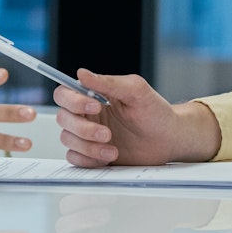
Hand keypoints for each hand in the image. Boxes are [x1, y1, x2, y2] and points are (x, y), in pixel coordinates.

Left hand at [50, 193, 218, 232]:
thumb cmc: (152, 230)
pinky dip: (91, 194)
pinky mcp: (94, 184)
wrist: (168, 200)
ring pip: (65, 208)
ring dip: (85, 208)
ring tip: (110, 207)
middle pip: (60, 228)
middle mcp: (85, 225)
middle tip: (106, 219)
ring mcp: (87, 203)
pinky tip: (111, 196)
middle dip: (80, 225)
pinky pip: (76, 189)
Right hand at [53, 70, 208, 166]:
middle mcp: (87, 115)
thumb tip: (82, 73)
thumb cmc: (155, 112)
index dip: (73, 101)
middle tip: (107, 133)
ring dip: (88, 146)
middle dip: (83, 129)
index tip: (96, 106)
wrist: (168, 140)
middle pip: (63, 118)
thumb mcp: (136, 91)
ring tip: (113, 149)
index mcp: (93, 96)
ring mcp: (88, 136)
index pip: (64, 94)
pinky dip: (88, 159)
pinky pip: (74, 158)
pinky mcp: (92, 154)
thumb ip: (108, 82)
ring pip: (67, 140)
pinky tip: (107, 157)